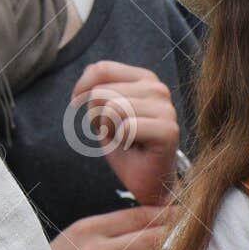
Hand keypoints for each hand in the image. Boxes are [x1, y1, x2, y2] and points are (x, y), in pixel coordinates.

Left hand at [72, 61, 179, 205]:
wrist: (147, 180)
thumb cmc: (125, 146)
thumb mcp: (103, 112)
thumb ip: (97, 88)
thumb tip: (86, 79)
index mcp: (144, 78)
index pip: (101, 69)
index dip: (82, 89)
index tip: (79, 106)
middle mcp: (158, 89)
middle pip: (101, 92)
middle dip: (97, 117)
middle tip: (115, 132)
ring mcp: (166, 109)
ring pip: (112, 108)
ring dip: (109, 129)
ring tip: (124, 139)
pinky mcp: (169, 130)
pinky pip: (126, 127)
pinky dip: (121, 141)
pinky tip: (134, 147)